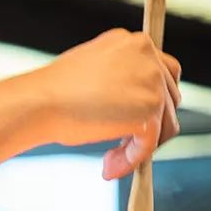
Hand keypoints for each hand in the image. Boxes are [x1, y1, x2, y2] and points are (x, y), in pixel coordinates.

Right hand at [31, 29, 182, 174]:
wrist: (39, 102)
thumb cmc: (54, 91)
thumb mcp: (93, 69)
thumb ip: (120, 78)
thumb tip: (134, 105)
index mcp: (135, 43)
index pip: (165, 72)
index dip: (155, 100)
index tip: (135, 121)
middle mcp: (149, 57)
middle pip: (171, 99)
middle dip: (151, 125)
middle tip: (122, 146)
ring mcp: (152, 84)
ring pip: (166, 125)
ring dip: (141, 147)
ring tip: (111, 161)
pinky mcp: (148, 112)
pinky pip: (149, 145)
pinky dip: (131, 161)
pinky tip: (108, 168)